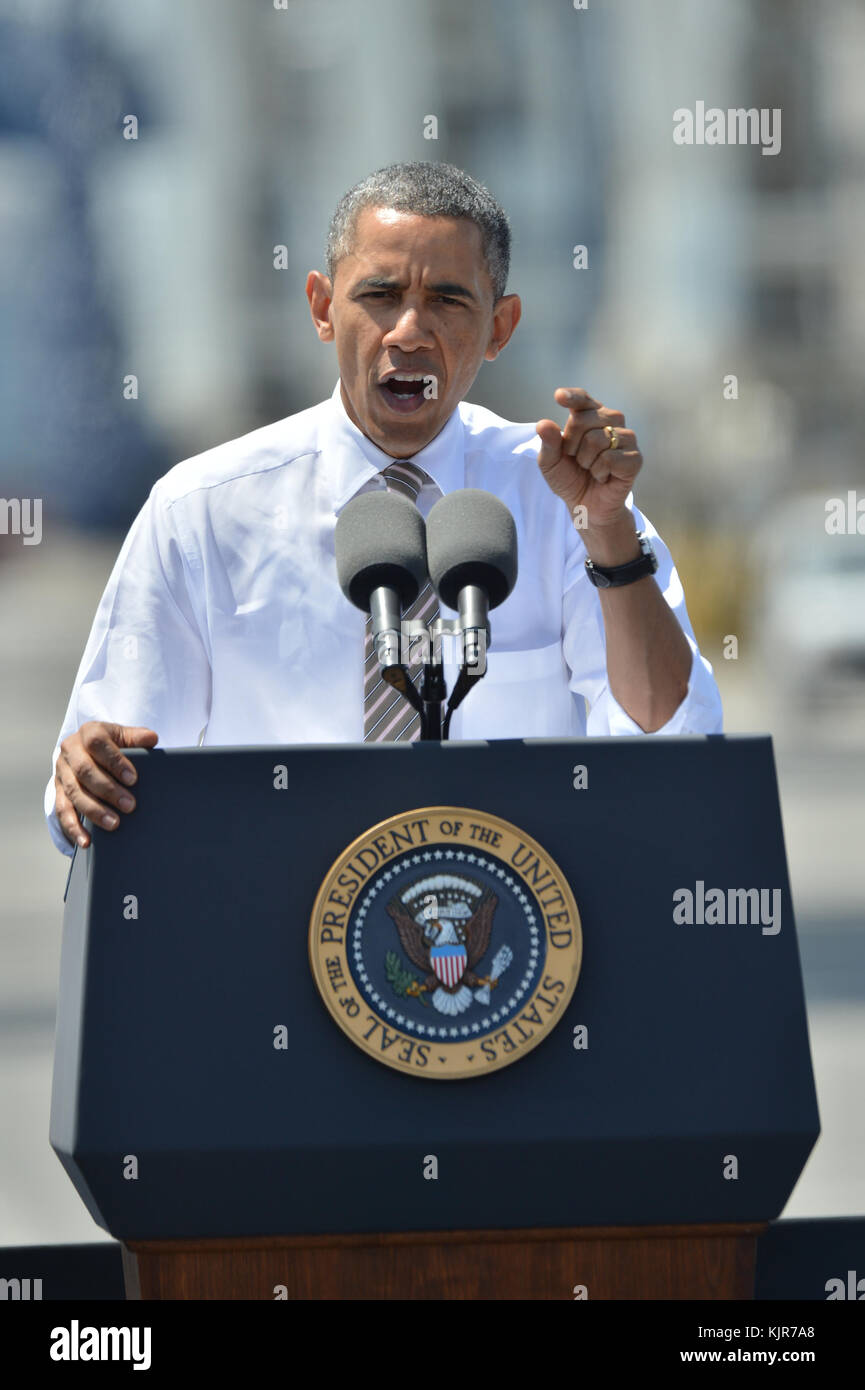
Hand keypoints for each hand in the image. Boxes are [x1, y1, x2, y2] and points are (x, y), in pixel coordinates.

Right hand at [54, 721, 157, 848]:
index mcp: (88, 732)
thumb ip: (137, 737)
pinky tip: (86, 841)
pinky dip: (73, 828)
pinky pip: (62, 811)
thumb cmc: (113, 744)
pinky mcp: (58, 791)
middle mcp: (70, 751)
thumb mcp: (125, 736)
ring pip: (74, 793)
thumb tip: (151, 739)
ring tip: (114, 824)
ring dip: (94, 810)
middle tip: (130, 806)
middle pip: (84, 770)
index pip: (97, 743)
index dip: (115, 761)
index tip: (133, 779)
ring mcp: (62, 772)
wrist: (88, 750)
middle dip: (108, 790)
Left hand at [536, 387, 642, 528]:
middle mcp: (612, 421)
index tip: (559, 397)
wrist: (586, 506)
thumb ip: (548, 443)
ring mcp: (626, 438)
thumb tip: (543, 424)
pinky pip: (609, 459)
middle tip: (577, 459)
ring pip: (596, 439)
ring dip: (585, 461)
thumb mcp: (551, 462)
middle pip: (584, 419)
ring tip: (591, 468)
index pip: (582, 399)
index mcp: (590, 416)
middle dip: (571, 445)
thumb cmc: (570, 478)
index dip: (572, 397)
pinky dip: (599, 472)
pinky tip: (603, 477)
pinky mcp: (635, 458)